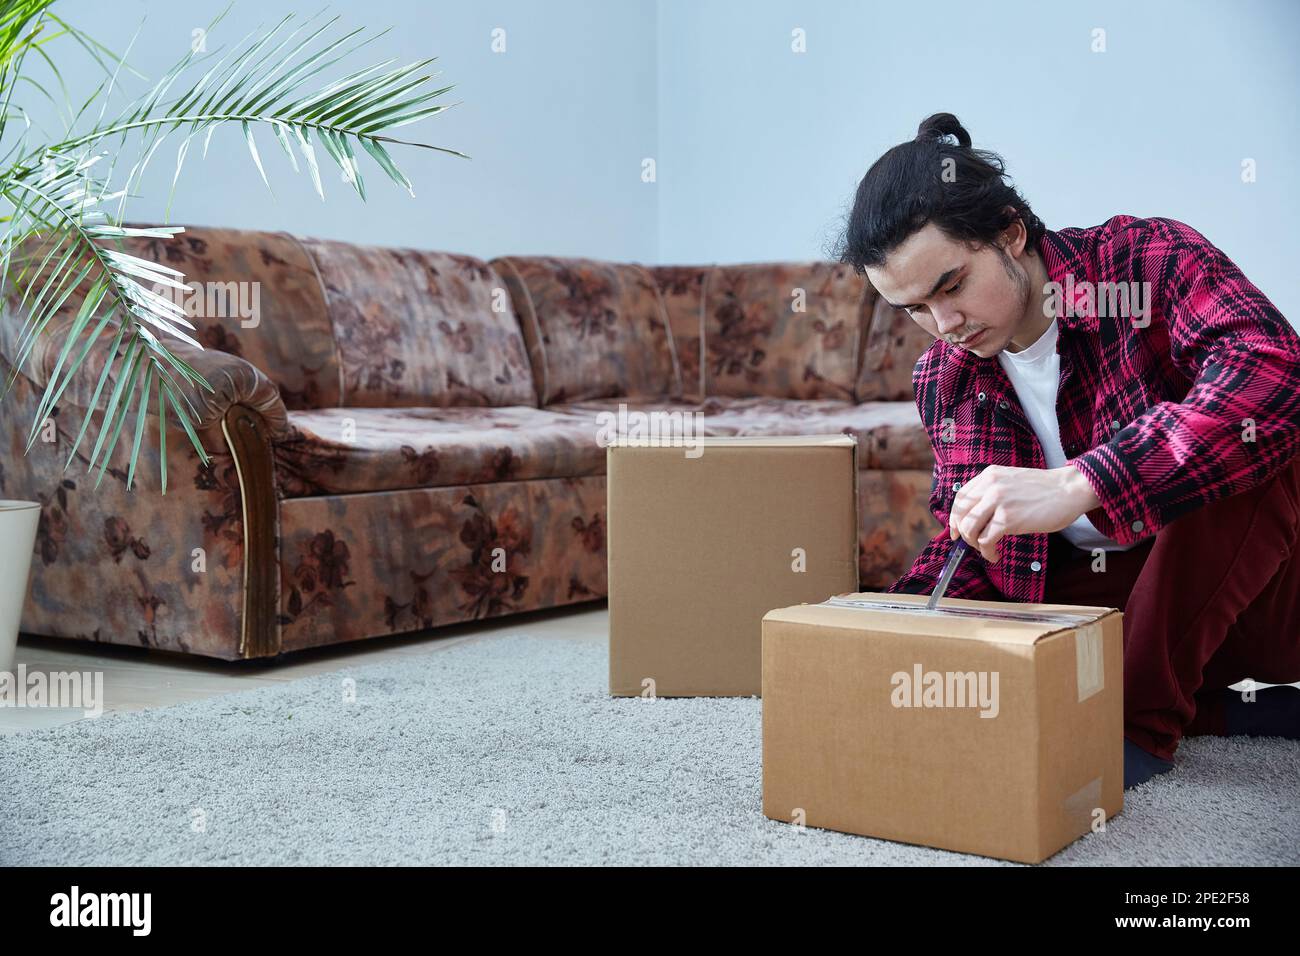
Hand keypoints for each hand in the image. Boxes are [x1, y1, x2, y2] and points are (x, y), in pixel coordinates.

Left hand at [948, 464, 1100, 562]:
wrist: (1069, 490)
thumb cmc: (1044, 490)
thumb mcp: (1011, 481)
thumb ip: (993, 492)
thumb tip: (975, 516)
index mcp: (989, 475)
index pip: (960, 498)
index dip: (954, 518)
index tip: (956, 531)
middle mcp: (990, 486)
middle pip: (961, 515)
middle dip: (964, 535)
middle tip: (973, 544)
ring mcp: (998, 502)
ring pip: (970, 529)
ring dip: (974, 545)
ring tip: (987, 549)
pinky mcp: (1008, 519)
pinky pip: (986, 540)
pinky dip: (987, 552)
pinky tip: (995, 555)